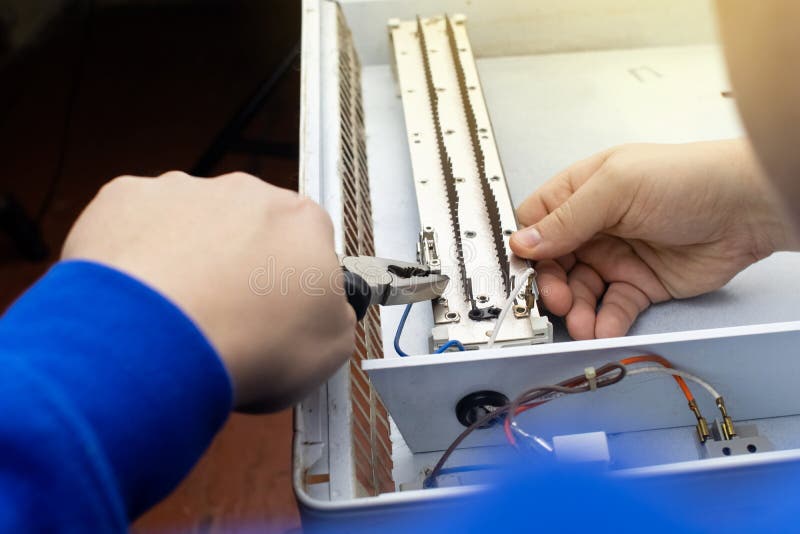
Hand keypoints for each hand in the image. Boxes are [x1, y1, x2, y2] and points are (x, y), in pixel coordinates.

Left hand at [62, 171, 355, 410]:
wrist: (161, 343)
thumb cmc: (246, 342)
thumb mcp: (330, 347)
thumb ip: (335, 314)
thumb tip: (327, 312)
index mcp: (302, 221)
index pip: (308, 241)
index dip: (294, 280)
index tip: (280, 312)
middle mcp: (246, 193)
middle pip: (249, 224)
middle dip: (241, 262)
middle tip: (228, 315)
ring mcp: (184, 190)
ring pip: (191, 221)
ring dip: (188, 255)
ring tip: (178, 313)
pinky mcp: (126, 198)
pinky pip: (135, 222)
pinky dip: (136, 253)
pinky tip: (139, 294)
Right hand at [510, 139, 795, 339]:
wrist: (747, 209)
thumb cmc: (687, 179)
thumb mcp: (615, 188)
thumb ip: (567, 218)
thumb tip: (523, 242)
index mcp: (582, 192)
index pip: (537, 222)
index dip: (527, 246)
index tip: (525, 269)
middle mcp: (595, 225)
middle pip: (554, 263)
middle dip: (551, 285)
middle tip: (556, 300)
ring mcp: (617, 256)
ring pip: (581, 290)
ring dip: (576, 310)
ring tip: (581, 323)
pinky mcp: (640, 284)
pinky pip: (613, 307)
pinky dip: (604, 322)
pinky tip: (602, 329)